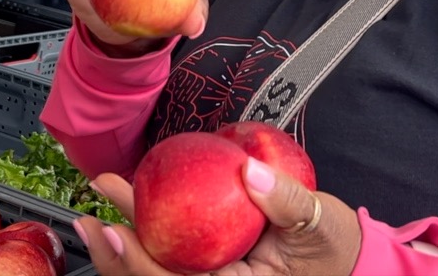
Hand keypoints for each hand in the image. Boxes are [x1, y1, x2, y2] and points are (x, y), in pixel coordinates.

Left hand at [76, 160, 360, 275]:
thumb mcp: (318, 221)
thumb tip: (247, 172)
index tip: (112, 227)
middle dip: (116, 255)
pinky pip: (173, 264)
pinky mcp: (211, 273)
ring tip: (95, 216)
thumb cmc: (335, 246)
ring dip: (121, 252)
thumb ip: (285, 200)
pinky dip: (145, 244)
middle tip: (87, 218)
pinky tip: (126, 218)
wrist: (350, 261)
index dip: (138, 262)